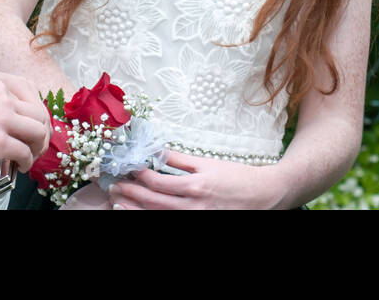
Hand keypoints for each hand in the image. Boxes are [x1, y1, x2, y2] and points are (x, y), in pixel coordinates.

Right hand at [0, 78, 50, 175]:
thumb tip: (3, 125)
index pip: (30, 102)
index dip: (34, 120)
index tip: (30, 133)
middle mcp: (3, 99)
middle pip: (39, 116)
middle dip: (40, 134)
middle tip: (34, 148)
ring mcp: (2, 118)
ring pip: (38, 133)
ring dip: (37, 148)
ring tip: (29, 158)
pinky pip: (24, 152)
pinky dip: (26, 162)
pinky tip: (19, 167)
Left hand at [106, 150, 288, 209]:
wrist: (265, 196)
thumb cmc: (238, 177)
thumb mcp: (209, 164)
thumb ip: (182, 160)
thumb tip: (158, 152)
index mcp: (195, 186)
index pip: (157, 182)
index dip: (138, 176)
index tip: (127, 170)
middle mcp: (193, 207)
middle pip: (153, 202)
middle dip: (130, 194)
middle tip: (113, 188)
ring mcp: (196, 220)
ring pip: (159, 217)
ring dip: (136, 211)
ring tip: (118, 205)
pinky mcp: (200, 226)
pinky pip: (172, 224)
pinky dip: (154, 219)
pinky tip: (141, 215)